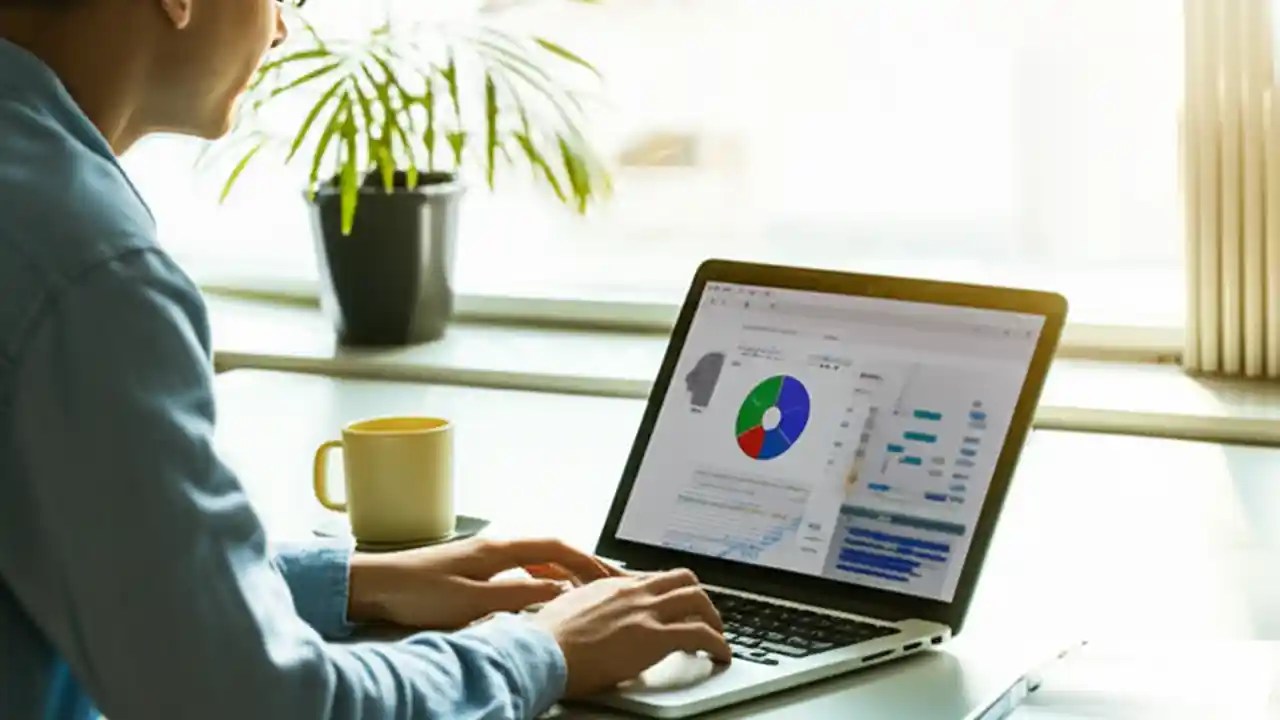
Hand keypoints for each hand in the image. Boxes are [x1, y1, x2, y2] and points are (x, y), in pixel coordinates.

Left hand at [348, 537, 621, 629]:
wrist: (374, 585)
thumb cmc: (417, 592)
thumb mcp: (473, 601)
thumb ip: (519, 595)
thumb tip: (559, 588)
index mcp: (499, 549)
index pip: (556, 546)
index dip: (587, 560)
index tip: (611, 575)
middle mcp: (495, 546)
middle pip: (551, 549)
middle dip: (583, 563)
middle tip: (609, 580)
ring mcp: (483, 555)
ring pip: (536, 557)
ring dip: (563, 569)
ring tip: (585, 586)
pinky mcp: (472, 567)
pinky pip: (520, 566)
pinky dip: (542, 574)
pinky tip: (543, 589)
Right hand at [531, 569, 731, 697]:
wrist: (539, 652)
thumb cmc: (545, 638)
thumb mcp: (566, 608)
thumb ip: (585, 606)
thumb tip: (584, 613)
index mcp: (612, 586)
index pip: (654, 578)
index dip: (672, 591)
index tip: (678, 603)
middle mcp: (633, 592)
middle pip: (683, 579)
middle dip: (699, 598)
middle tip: (704, 616)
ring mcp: (645, 612)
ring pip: (697, 600)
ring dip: (714, 618)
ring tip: (717, 636)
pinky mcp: (654, 637)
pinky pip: (700, 634)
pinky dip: (718, 644)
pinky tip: (721, 655)